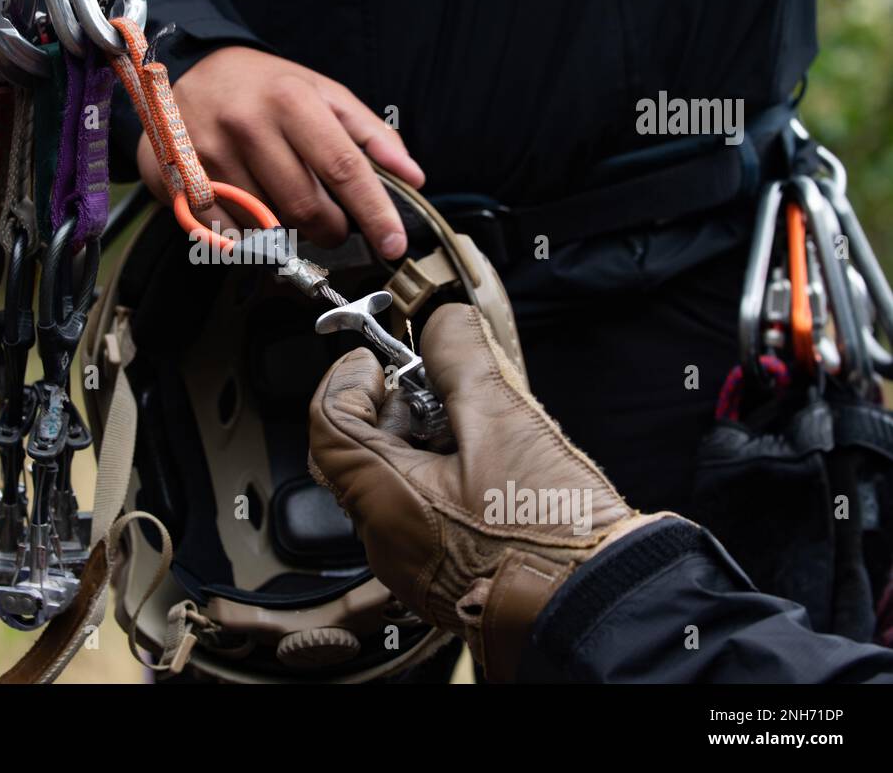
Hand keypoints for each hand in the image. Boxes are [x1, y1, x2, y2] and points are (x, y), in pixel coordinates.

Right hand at [140, 46, 424, 258]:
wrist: (190, 69)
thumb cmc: (266, 87)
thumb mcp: (323, 93)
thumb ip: (370, 134)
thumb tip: (412, 176)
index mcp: (291, 101)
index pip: (343, 168)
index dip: (374, 212)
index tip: (394, 244)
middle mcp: (248, 126)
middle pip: (306, 208)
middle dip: (330, 229)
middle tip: (332, 223)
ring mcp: (210, 156)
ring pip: (268, 227)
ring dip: (288, 232)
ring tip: (285, 204)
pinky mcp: (182, 182)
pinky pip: (229, 235)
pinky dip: (250, 236)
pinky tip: (252, 211)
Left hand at [307, 303, 667, 680]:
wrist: (602, 608)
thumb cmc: (552, 532)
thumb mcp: (506, 421)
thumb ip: (463, 360)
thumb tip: (442, 323)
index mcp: (385, 498)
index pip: (329, 423)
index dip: (347, 380)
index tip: (378, 358)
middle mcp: (385, 538)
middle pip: (359, 452)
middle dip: (394, 408)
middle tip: (438, 386)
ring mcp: (412, 564)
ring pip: (393, 483)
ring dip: (422, 443)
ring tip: (476, 425)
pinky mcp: (444, 578)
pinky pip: (420, 516)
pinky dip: (440, 479)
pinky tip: (489, 467)